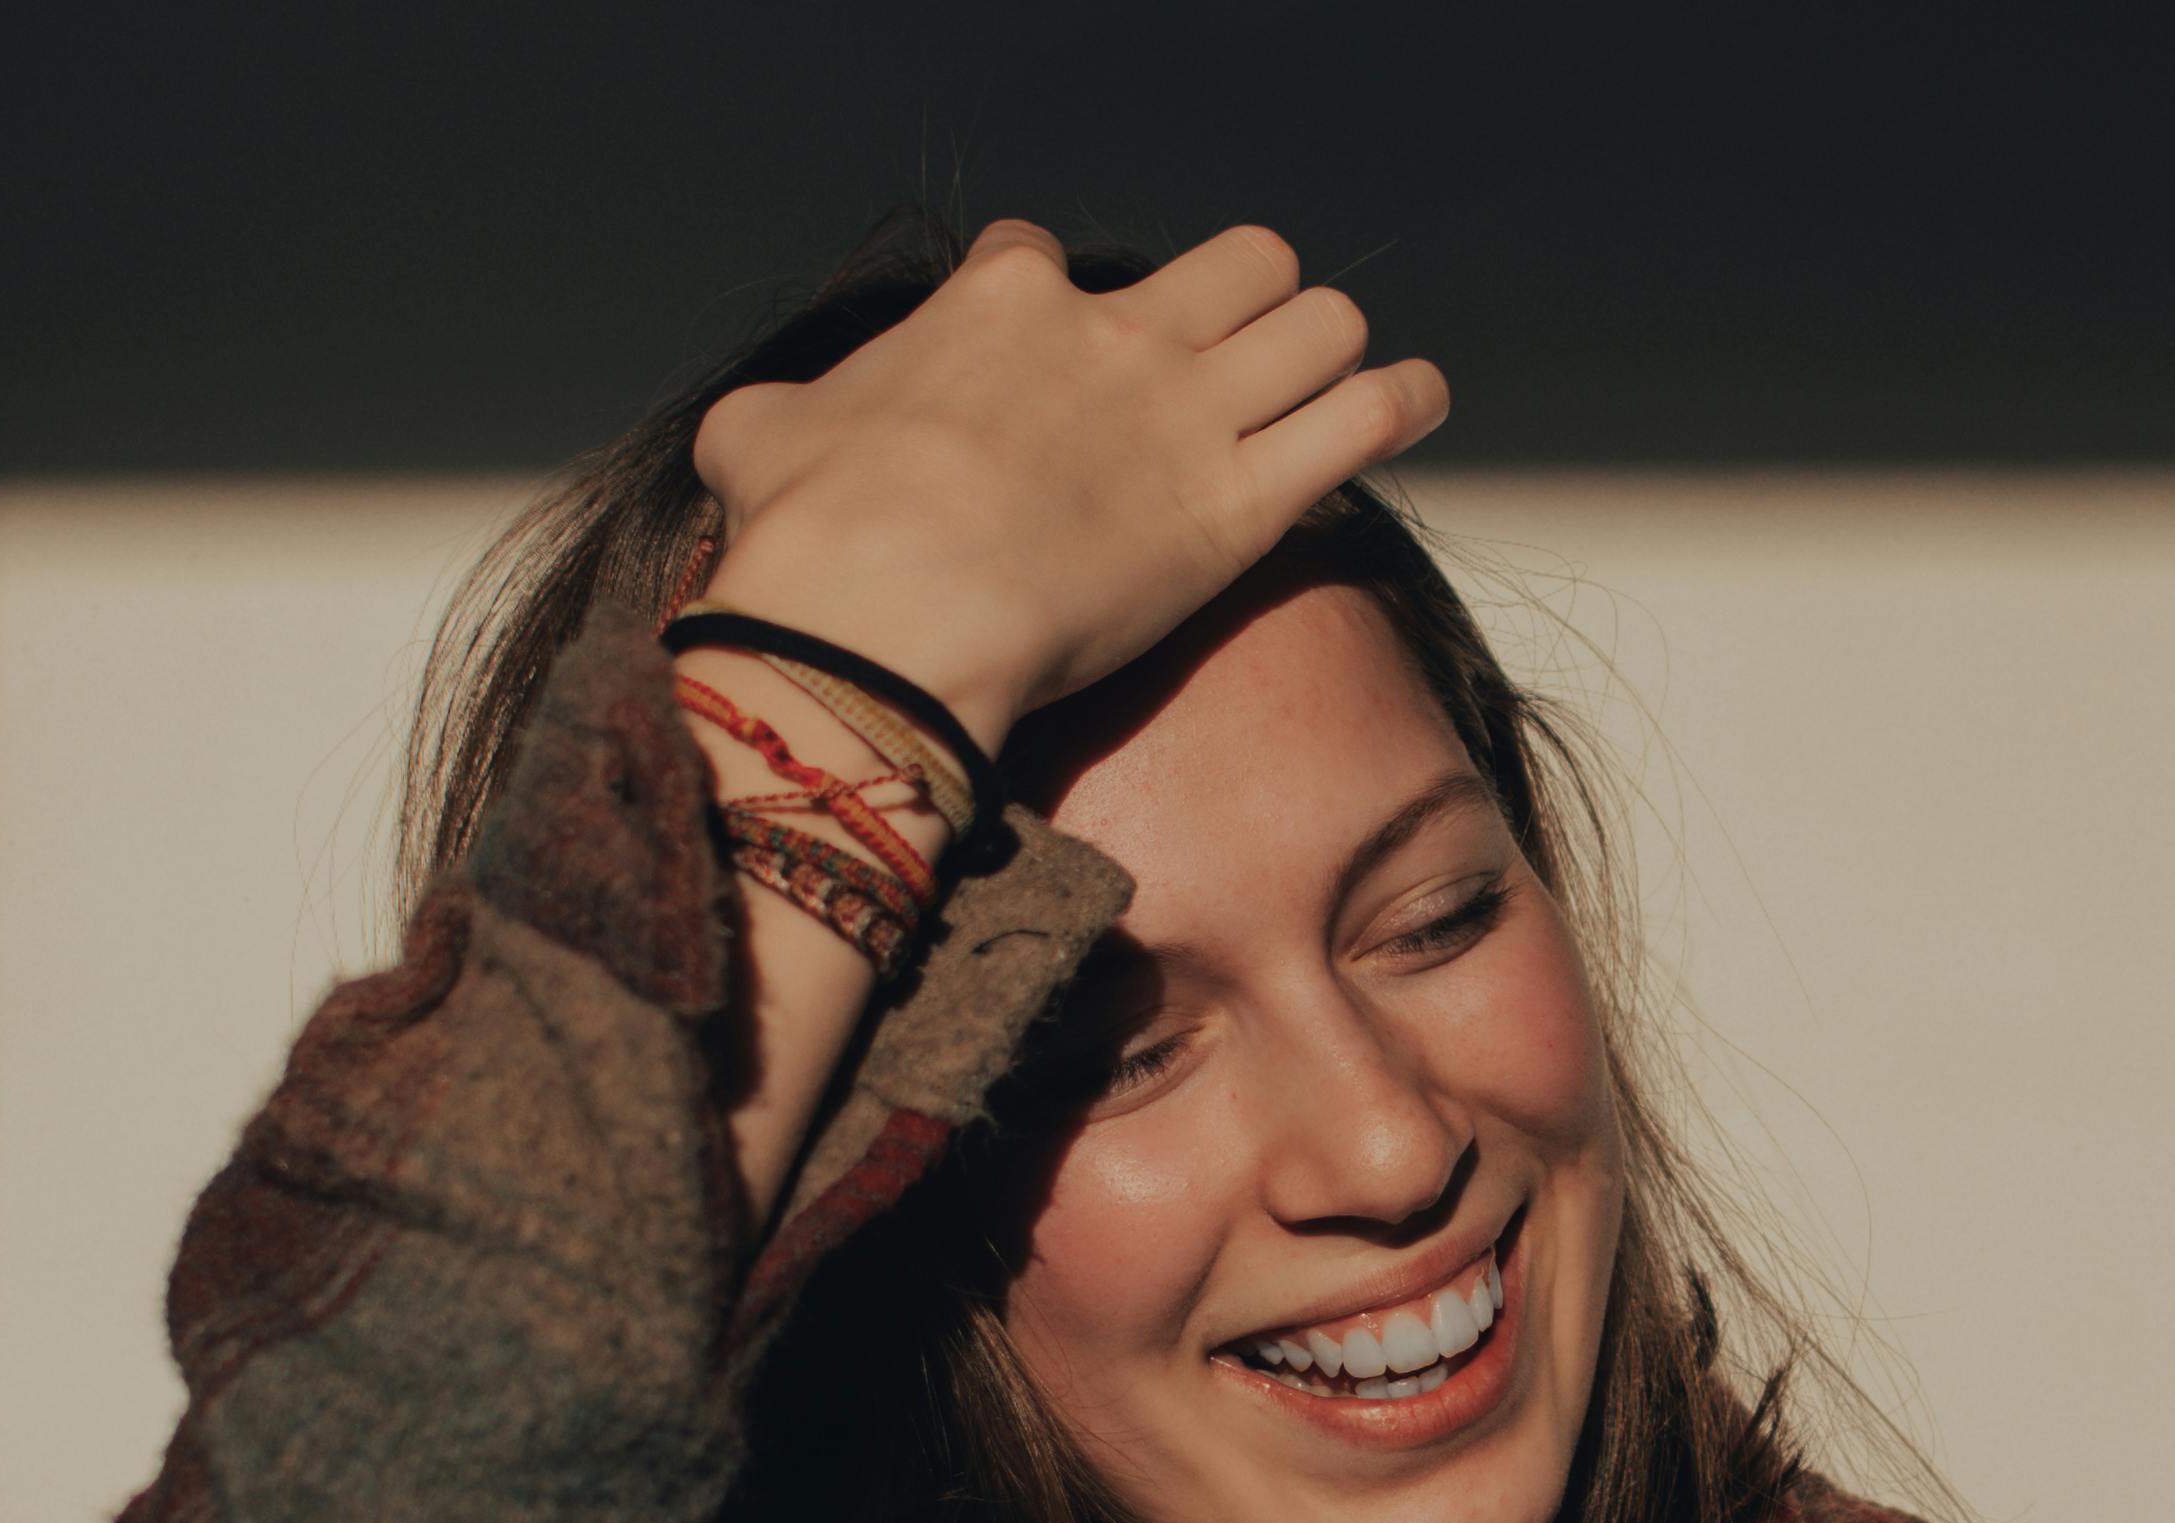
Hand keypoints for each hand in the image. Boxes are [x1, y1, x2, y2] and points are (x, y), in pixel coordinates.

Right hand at [691, 220, 1448, 752]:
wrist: (885, 612)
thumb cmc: (818, 535)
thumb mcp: (760, 442)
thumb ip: (775, 421)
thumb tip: (755, 438)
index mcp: (996, 307)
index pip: (1043, 257)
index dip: (1055, 295)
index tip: (1059, 338)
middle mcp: (1109, 334)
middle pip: (1226, 265)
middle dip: (1239, 297)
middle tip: (1231, 350)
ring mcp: (1186, 410)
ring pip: (1312, 321)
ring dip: (1326, 343)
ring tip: (1330, 373)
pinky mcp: (1243, 498)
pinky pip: (1364, 415)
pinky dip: (1403, 401)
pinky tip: (1420, 399)